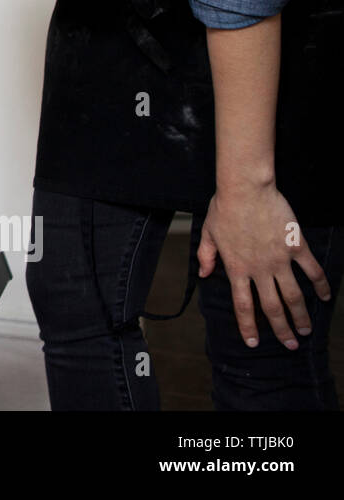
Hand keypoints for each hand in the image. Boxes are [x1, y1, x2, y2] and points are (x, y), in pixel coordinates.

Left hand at [197, 182, 331, 348]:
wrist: (245, 188)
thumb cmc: (224, 208)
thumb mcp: (208, 233)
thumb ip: (207, 256)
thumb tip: (205, 274)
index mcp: (237, 268)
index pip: (243, 305)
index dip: (248, 326)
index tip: (253, 343)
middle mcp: (259, 269)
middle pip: (272, 307)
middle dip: (281, 329)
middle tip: (291, 344)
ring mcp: (279, 259)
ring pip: (294, 295)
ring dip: (301, 315)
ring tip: (307, 329)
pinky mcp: (295, 246)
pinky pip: (312, 270)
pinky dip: (320, 285)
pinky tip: (326, 296)